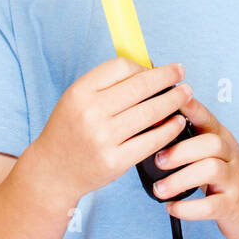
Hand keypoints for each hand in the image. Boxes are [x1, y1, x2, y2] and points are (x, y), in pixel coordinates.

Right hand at [34, 57, 192, 201]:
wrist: (52, 172)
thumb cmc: (69, 132)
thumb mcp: (77, 100)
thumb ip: (107, 85)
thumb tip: (148, 69)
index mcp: (80, 92)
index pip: (121, 67)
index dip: (144, 66)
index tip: (159, 68)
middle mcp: (90, 112)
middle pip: (140, 86)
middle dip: (167, 77)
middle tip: (182, 72)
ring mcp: (103, 138)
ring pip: (150, 112)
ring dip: (174, 100)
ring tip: (186, 94)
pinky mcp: (115, 161)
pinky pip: (151, 140)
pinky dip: (169, 129)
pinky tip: (178, 121)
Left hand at [149, 95, 238, 238]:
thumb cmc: (231, 178)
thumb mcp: (218, 154)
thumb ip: (193, 140)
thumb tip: (155, 126)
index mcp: (223, 139)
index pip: (207, 118)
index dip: (190, 107)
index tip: (171, 98)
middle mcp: (230, 156)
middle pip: (211, 143)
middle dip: (181, 150)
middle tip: (158, 160)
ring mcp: (233, 181)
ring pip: (211, 170)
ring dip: (180, 180)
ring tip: (160, 189)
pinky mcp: (232, 206)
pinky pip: (209, 206)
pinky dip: (187, 208)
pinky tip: (173, 207)